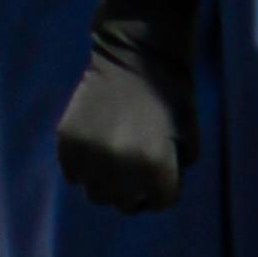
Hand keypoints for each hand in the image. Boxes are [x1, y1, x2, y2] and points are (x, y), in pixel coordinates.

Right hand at [57, 0, 201, 218]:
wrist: (136, 53)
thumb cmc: (170, 93)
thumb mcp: (189, 136)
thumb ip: (176, 169)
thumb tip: (153, 193)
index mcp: (156, 165)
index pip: (162, 202)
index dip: (166, 188)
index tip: (164, 173)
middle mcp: (122, 166)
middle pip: (125, 203)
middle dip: (136, 189)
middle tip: (137, 168)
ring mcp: (91, 154)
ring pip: (95, 193)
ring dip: (106, 182)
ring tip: (114, 160)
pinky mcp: (68, 140)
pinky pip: (72, 172)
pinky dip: (83, 166)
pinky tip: (96, 146)